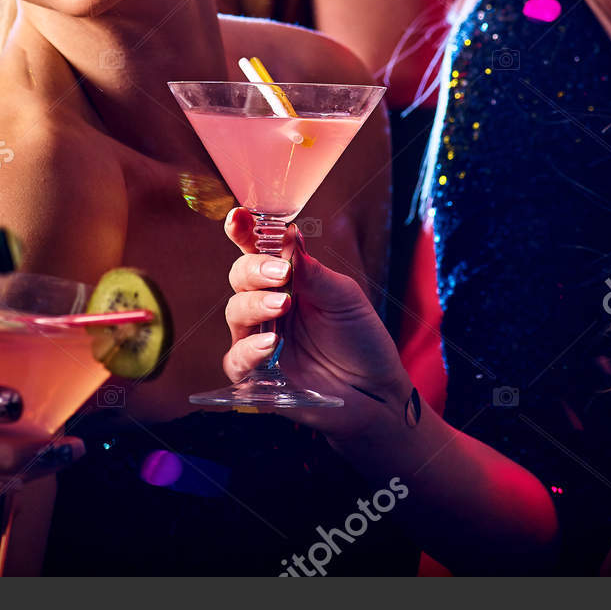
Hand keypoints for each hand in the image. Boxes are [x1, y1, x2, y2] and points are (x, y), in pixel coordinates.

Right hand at [221, 210, 409, 440]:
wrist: (376, 392)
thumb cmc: (360, 339)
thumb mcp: (345, 298)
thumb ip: (314, 272)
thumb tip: (288, 238)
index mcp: (288, 279)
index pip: (258, 250)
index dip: (244, 232)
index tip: (239, 218)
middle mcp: (268, 304)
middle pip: (240, 276)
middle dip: (254, 269)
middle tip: (280, 273)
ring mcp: (259, 338)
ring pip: (235, 312)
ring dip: (255, 304)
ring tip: (282, 306)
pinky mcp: (257, 374)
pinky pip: (235, 359)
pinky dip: (248, 349)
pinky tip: (270, 345)